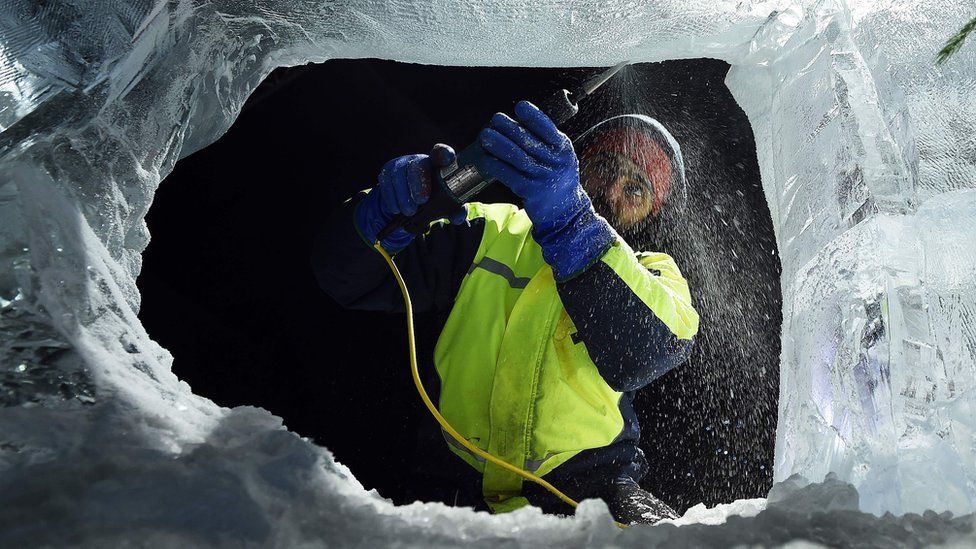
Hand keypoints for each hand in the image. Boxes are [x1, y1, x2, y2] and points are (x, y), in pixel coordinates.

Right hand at [355, 144, 460, 251]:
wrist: (408, 201)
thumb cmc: (432, 199)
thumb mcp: (444, 206)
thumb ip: (454, 211)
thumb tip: (458, 218)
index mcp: (438, 165)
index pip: (442, 153)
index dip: (443, 154)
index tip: (445, 159)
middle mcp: (420, 160)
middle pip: (418, 164)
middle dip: (419, 182)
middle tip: (422, 201)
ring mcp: (402, 164)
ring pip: (400, 174)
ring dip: (403, 195)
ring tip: (409, 212)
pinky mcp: (388, 171)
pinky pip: (387, 182)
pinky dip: (391, 198)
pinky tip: (396, 209)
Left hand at [477, 101, 614, 279]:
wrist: (567, 212)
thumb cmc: (558, 179)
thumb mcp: (561, 158)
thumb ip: (545, 142)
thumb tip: (515, 123)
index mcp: (564, 149)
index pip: (548, 129)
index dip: (533, 116)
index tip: (519, 107)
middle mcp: (556, 163)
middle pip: (529, 141)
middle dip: (509, 128)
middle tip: (494, 120)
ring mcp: (544, 178)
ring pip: (518, 158)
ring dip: (499, 145)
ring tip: (485, 136)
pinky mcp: (532, 193)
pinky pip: (510, 177)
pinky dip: (497, 167)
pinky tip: (486, 159)